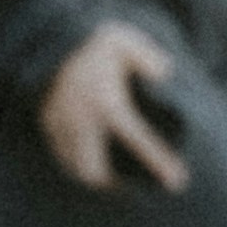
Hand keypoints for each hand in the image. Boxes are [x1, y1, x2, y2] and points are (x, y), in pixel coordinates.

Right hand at [39, 21, 189, 193]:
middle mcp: (81, 120)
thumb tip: (164, 73)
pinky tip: (96, 164)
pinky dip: (78, 166)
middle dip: (114, 185)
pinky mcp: (48, 125)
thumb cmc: (99, 45)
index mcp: (106, 102)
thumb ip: (148, 58)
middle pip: (95, 172)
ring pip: (76, 169)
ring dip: (96, 178)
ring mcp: (60, 125)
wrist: (55, 39)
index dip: (158, 162)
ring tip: (119, 181)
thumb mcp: (126, 42)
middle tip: (138, 187)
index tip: (178, 182)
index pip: (137, 140)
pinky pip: (63, 156)